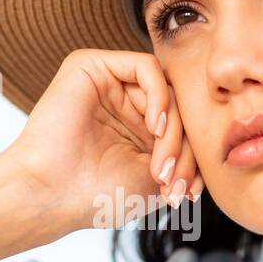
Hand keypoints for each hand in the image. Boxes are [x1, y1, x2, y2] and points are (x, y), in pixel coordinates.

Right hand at [1, 49, 205, 232]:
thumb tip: (212, 145)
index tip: (187, 194)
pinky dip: (160, 97)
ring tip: (160, 165)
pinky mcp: (90, 66)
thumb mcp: (154, 181)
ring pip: (167, 90)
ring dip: (173, 130)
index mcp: (134, 129)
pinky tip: (154, 127)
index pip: (182, 128)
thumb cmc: (95, 195)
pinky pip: (147, 67)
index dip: (192, 158)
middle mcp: (122, 103)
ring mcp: (107, 83)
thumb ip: (184, 156)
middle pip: (178, 109)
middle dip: (184, 149)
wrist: (50, 196)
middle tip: (174, 182)